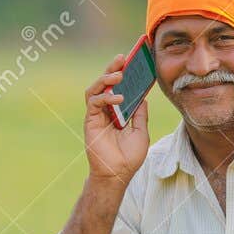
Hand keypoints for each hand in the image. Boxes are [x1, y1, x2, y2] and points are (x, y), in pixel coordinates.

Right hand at [84, 51, 150, 182]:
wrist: (118, 174)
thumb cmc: (129, 157)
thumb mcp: (141, 132)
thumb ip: (140, 114)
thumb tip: (143, 96)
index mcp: (118, 112)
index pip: (120, 88)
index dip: (125, 74)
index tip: (135, 61)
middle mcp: (106, 111)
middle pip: (106, 84)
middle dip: (113, 69)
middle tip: (122, 58)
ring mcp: (97, 115)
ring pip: (96, 89)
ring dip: (106, 79)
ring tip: (118, 74)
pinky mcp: (90, 121)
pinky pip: (94, 102)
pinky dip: (105, 97)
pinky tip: (117, 97)